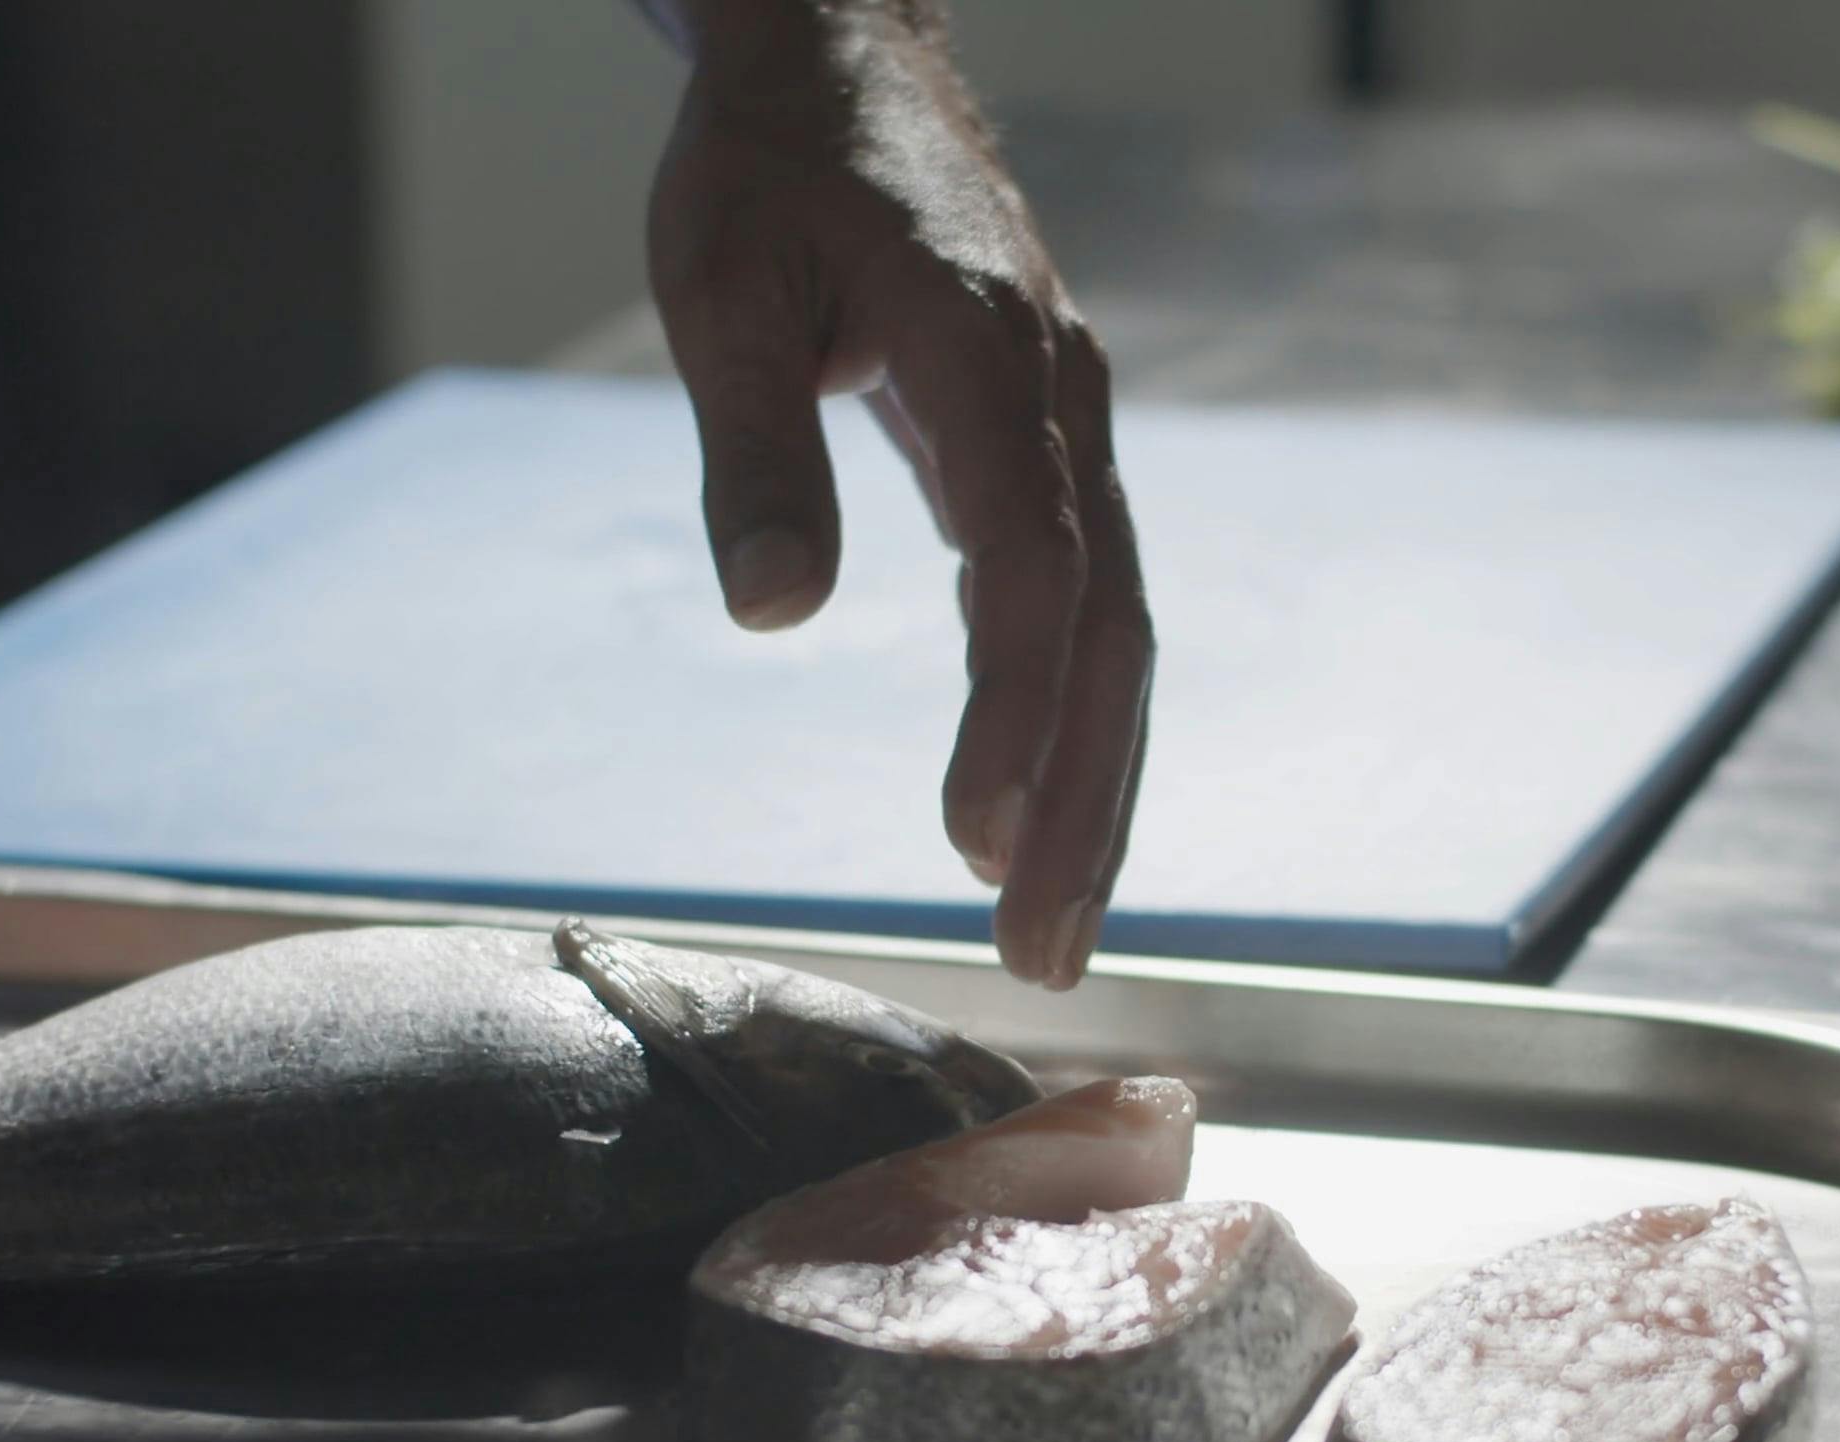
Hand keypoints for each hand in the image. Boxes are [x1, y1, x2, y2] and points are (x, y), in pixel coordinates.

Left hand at [645, 0, 1148, 988]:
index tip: (969, 843)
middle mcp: (1064, 403)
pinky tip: (1048, 806)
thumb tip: (775, 614)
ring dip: (1097, 784)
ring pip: (1121, 630)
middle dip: (1084, 805)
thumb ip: (753, 450)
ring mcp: (1075, 425)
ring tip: (1052, 925)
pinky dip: (1082, 716)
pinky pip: (1095, 600)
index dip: (1015, 719)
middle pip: (1110, 635)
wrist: (842, 59)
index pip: (1031, 575)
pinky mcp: (1056, 445)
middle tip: (1041, 954)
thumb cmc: (767, 169)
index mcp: (990, 366)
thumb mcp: (719, 289)